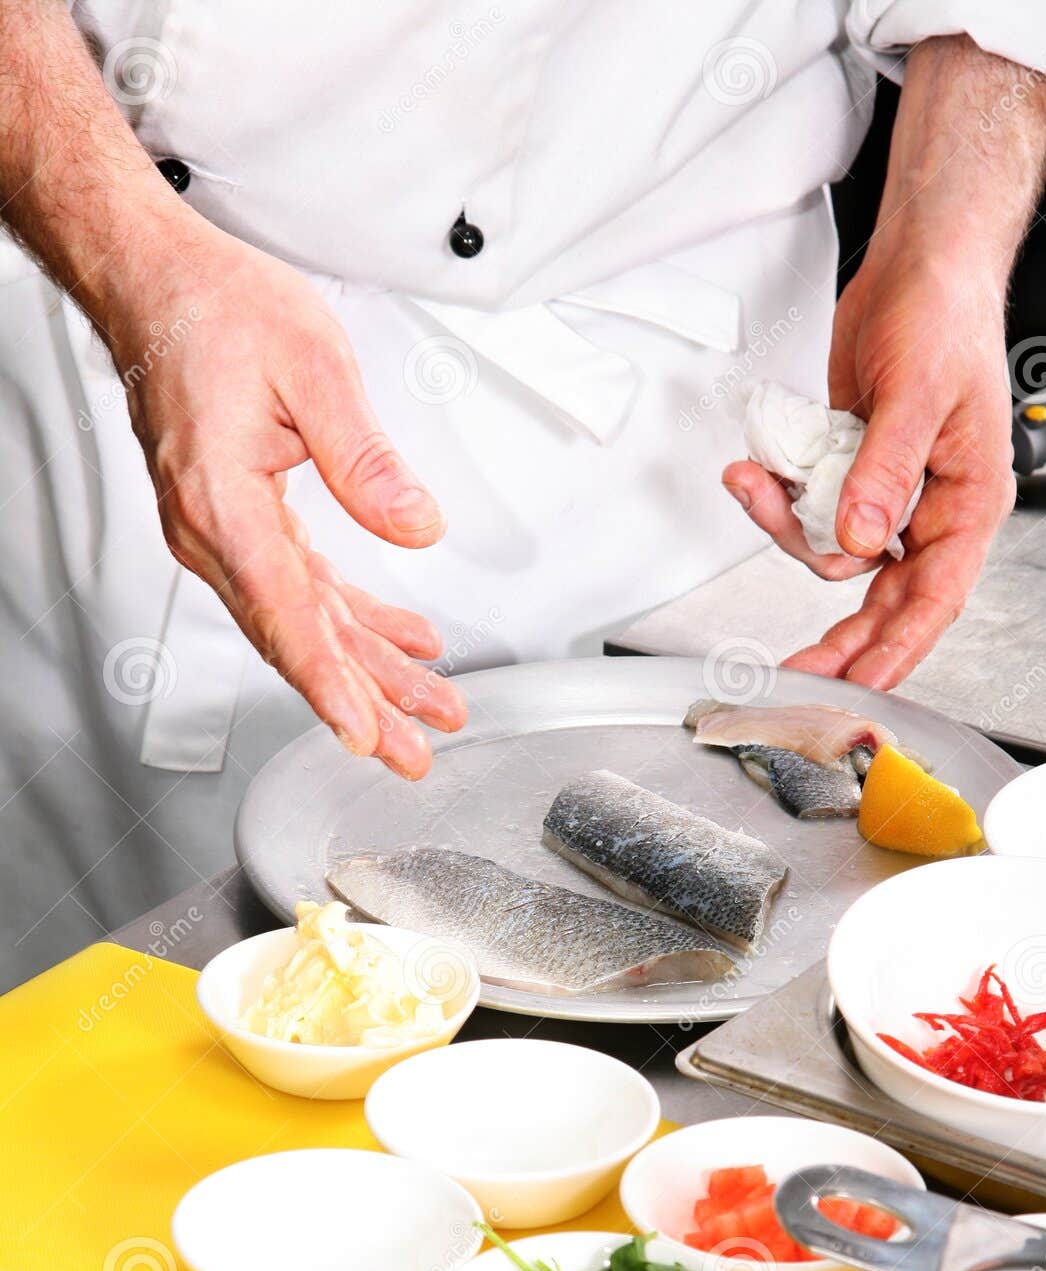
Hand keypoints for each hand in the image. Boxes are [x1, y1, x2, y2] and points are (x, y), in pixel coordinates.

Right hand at [108, 227, 464, 775]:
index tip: (365, 733)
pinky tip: (398, 643)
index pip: (285, 616)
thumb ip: (366, 459)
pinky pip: (301, 591)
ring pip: (305, 624)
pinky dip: (352, 622)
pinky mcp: (241, 523)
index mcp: (221, 502)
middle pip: (297, 640)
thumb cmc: (216, 310)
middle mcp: (212, 532)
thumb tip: (417, 527)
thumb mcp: (313, 367)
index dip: (331, 684)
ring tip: (427, 709)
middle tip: (416, 751)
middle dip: (365, 702)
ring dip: (368, 671)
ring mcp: (223, 534)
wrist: (157, 283)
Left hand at [723, 247, 1015, 686]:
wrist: (918, 267)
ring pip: (831, 552)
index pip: (935, 597)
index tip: (859, 687)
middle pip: (883, 600)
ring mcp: (885, 496)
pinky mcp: (847, 475)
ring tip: (752, 485)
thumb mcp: (919, 394)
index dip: (897, 650)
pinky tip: (756, 471)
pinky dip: (778, 499)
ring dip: (784, 529)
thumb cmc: (945, 318)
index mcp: (969, 502)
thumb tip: (860, 539)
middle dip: (838, 638)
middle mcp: (929, 511)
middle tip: (795, 674)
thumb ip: (885, 472)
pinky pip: (809, 511)